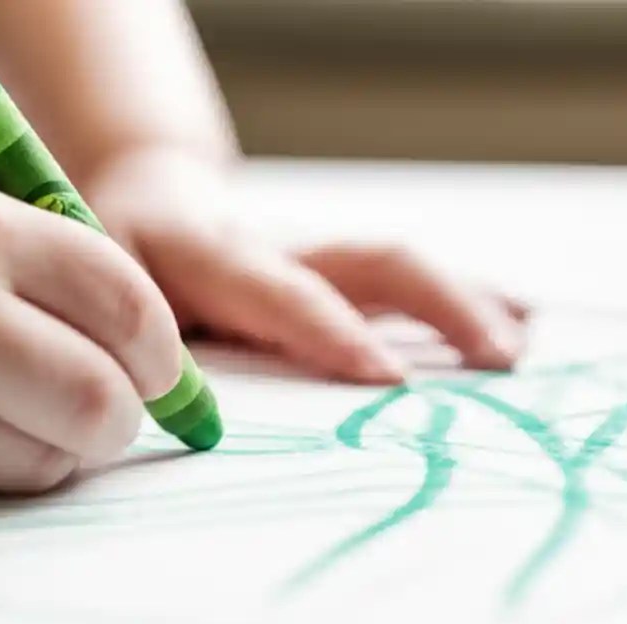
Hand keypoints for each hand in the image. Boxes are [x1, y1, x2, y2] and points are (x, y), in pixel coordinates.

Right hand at [0, 172, 184, 493]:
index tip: (155, 373)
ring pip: (43, 459)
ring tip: (24, 416)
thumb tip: (167, 374)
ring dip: (59, 452)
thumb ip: (61, 279)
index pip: (127, 306)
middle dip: (122, 421)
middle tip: (107, 415)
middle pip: (98, 400)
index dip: (161, 355)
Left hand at [82, 149, 527, 383]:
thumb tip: (177, 417)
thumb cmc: (123, 260)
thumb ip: (140, 344)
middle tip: (494, 361)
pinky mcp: (339, 270)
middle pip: (371, 262)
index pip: (283, 292)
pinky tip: (520, 321)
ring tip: (520, 349)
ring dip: (466, 304)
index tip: (385, 376)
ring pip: (399, 269)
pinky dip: (466, 300)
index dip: (332, 331)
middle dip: (438, 307)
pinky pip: (405, 282)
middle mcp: (282, 250)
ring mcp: (320, 257)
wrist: (151, 204)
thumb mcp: (106, 290)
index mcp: (216, 255)